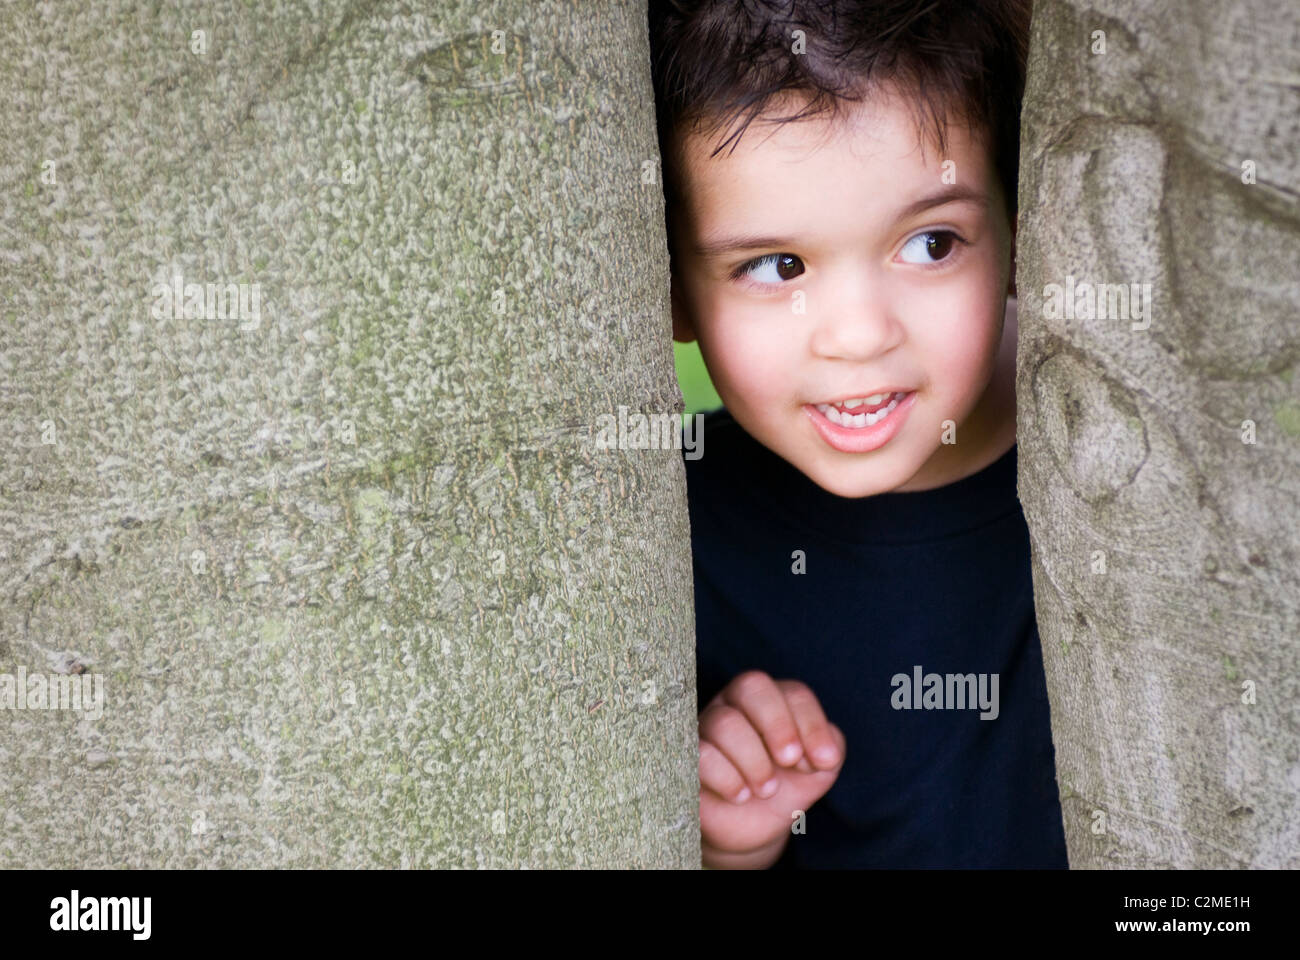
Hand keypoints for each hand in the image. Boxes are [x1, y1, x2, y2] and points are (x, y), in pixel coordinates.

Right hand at [699, 670, 845, 858]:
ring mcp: (706, 729)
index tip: (824, 762)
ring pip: (725, 722)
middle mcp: (735, 705)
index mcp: (772, 702)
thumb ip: (830, 749)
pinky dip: (728, 777)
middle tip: (790, 761)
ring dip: (754, 761)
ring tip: (767, 789)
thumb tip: (825, 751)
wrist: (752, 827)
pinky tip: (741, 795)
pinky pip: (701, 754)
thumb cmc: (785, 787)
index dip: (811, 724)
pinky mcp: (687, 759)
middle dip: (778, 725)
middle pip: (750, 686)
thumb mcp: (817, 770)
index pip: (792, 692)